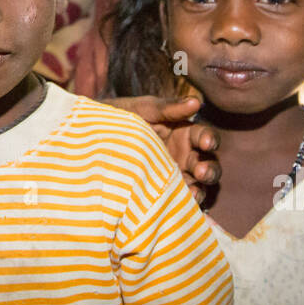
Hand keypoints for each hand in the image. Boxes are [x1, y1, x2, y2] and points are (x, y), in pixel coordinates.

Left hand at [105, 95, 220, 204]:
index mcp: (184, 132)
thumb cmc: (123, 118)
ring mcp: (176, 175)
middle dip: (209, 168)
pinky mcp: (164, 192)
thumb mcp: (143, 109)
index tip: (205, 142)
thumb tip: (195, 102)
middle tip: (201, 171)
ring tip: (195, 192)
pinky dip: (187, 202)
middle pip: (208, 163)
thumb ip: (168, 107)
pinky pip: (181, 199)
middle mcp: (185, 155)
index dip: (209, 139)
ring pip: (200, 185)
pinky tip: (184, 202)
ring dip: (201, 188)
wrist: (94, 138)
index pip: (204, 136)